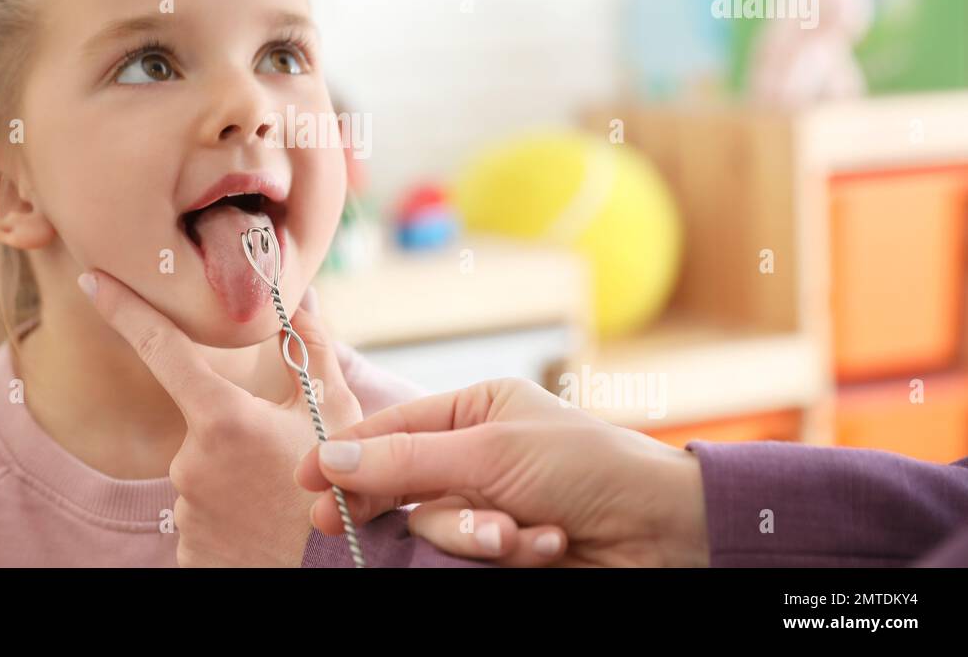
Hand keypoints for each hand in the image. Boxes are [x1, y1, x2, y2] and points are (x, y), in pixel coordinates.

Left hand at [80, 270, 363, 565]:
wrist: (325, 577)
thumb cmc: (339, 496)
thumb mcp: (337, 415)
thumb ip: (310, 351)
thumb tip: (296, 299)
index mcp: (223, 418)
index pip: (160, 347)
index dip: (124, 308)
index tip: (94, 280)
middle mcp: (190, 460)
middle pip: (203, 421)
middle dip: (236, 430)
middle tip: (284, 460)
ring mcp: (184, 507)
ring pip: (204, 468)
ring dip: (237, 474)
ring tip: (279, 498)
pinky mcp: (185, 544)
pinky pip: (203, 510)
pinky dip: (231, 510)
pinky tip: (261, 523)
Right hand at [295, 377, 709, 566]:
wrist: (665, 533)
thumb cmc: (588, 467)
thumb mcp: (490, 452)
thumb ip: (405, 460)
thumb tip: (329, 457)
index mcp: (476, 411)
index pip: (394, 429)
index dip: (347, 453)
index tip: (305, 480)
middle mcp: (479, 456)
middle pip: (402, 485)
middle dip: (399, 506)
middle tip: (341, 525)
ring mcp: (492, 505)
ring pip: (435, 529)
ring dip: (471, 537)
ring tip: (516, 537)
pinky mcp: (508, 552)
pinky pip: (470, 559)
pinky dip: (506, 557)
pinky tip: (546, 546)